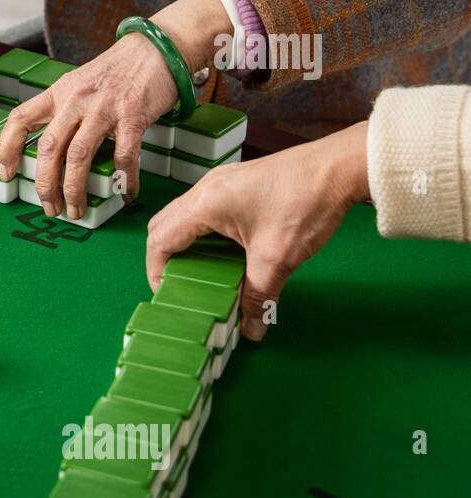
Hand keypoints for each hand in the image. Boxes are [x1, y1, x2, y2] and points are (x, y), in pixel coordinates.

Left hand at [0, 0, 232, 219]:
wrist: (156, 48)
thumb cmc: (116, 71)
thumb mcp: (78, 83)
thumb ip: (62, 110)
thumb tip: (48, 150)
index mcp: (58, 92)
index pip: (20, 119)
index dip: (6, 148)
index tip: (5, 173)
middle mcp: (76, 100)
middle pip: (48, 147)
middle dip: (45, 184)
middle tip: (48, 208)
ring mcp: (104, 108)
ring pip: (78, 156)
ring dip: (74, 189)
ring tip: (76, 210)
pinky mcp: (133, 116)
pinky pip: (124, 156)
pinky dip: (125, 180)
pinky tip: (126, 194)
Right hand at [146, 122, 370, 340]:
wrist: (340, 166)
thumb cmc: (305, 204)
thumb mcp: (277, 258)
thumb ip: (259, 296)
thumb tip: (251, 331)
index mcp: (204, 204)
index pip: (159, 240)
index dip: (156, 271)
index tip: (169, 294)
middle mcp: (204, 190)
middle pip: (164, 226)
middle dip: (166, 259)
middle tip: (181, 286)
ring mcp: (219, 183)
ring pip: (184, 217)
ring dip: (187, 246)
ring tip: (204, 274)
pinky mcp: (235, 183)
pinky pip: (204, 211)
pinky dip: (204, 235)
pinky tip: (226, 253)